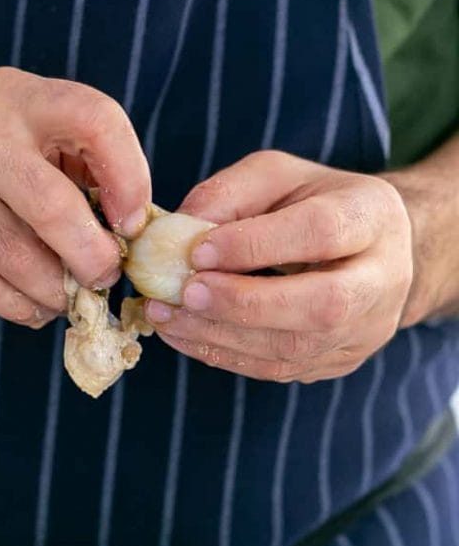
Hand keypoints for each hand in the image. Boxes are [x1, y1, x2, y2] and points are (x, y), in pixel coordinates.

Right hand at [0, 67, 149, 326]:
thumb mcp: (19, 126)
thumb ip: (75, 163)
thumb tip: (134, 233)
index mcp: (18, 97)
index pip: (93, 117)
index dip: (129, 173)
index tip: (131, 221)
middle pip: (52, 206)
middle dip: (92, 258)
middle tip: (103, 278)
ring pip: (15, 258)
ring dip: (54, 293)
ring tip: (67, 299)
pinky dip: (17, 307)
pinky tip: (32, 307)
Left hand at [144, 151, 412, 382]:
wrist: (370, 251)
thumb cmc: (316, 203)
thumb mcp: (278, 176)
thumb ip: (231, 194)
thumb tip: (177, 230)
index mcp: (372, 217)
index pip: (320, 232)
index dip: (257, 244)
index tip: (198, 250)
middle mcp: (381, 281)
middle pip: (321, 305)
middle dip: (243, 303)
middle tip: (184, 293)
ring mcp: (363, 332)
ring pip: (293, 349)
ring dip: (219, 335)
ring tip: (165, 315)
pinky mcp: (335, 363)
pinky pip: (276, 369)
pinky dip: (221, 354)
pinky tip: (181, 334)